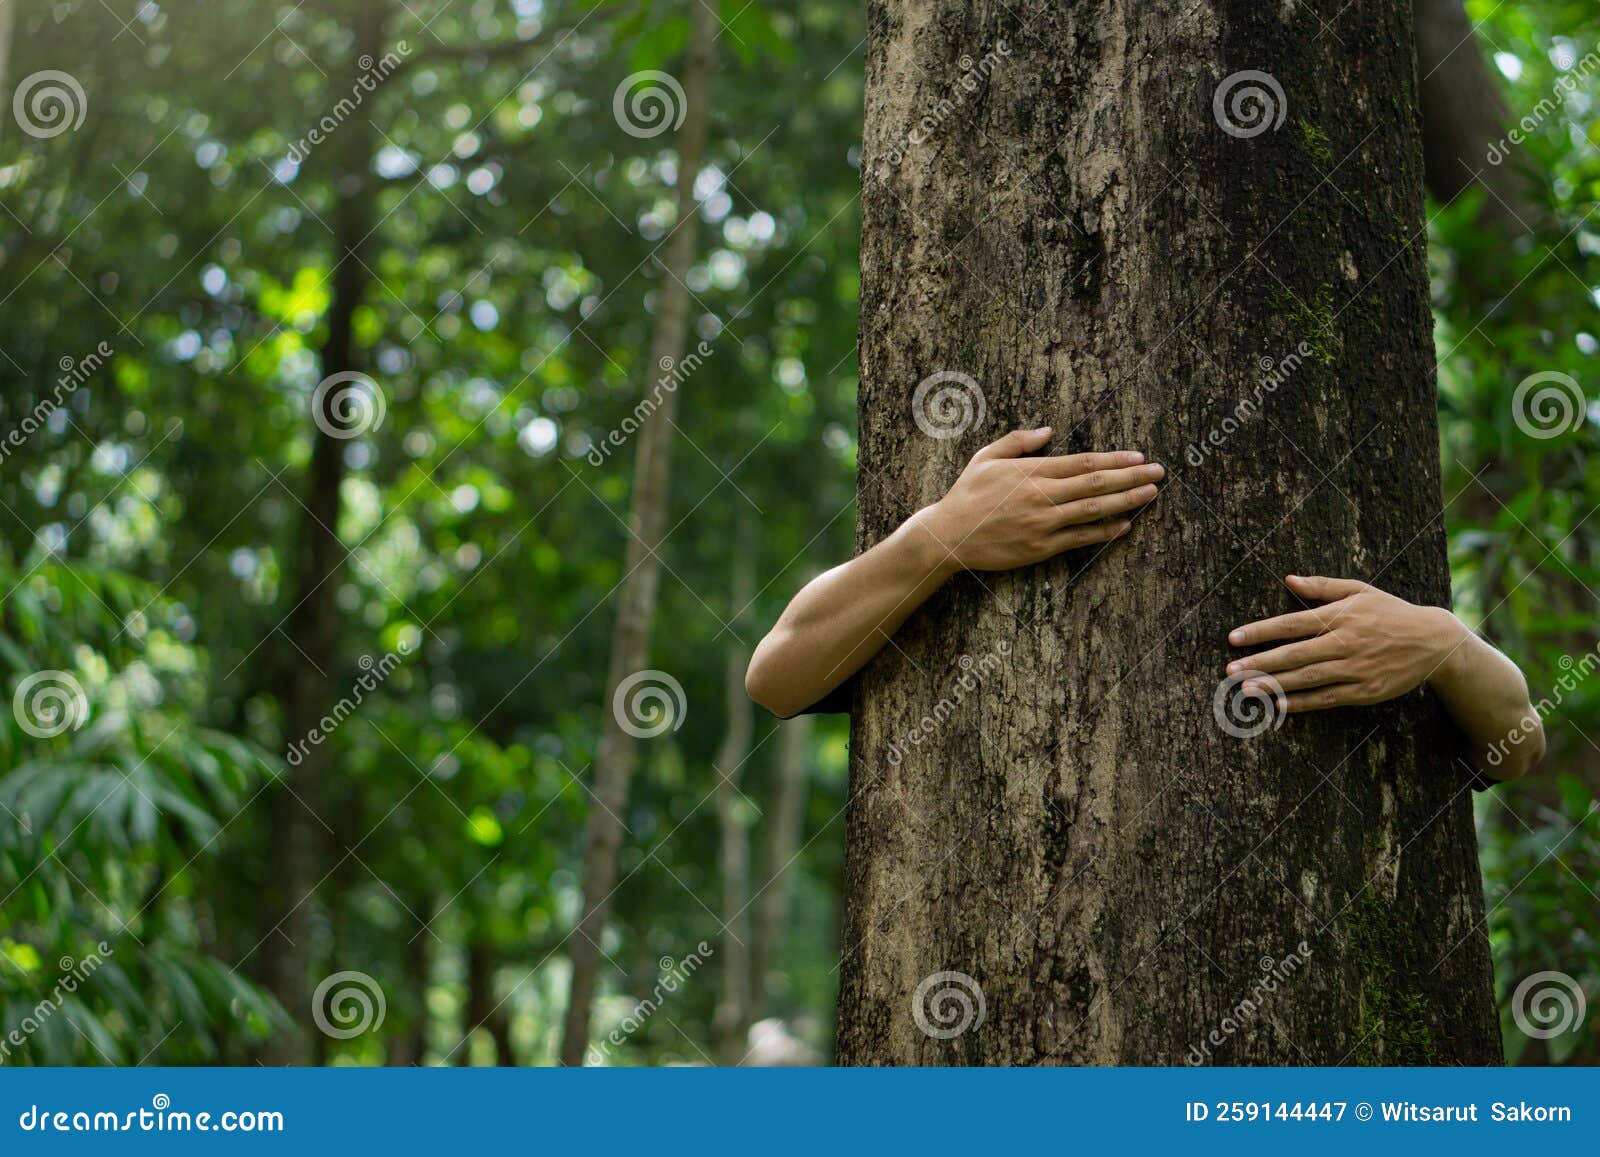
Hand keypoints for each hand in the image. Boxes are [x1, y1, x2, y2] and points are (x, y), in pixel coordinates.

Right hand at [912, 427, 1163, 573]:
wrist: (948, 536)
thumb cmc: (966, 494)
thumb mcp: (985, 457)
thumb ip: (1018, 441)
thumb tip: (1048, 431)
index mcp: (1030, 471)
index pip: (1082, 462)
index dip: (1114, 459)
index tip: (1138, 457)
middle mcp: (1041, 496)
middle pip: (1095, 483)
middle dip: (1131, 477)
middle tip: (1159, 472)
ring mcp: (1042, 523)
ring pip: (1093, 509)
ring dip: (1126, 501)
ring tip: (1151, 494)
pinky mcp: (1040, 548)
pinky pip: (1080, 539)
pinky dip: (1105, 532)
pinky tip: (1125, 525)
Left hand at [1225, 575, 1466, 711]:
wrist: (1434, 642)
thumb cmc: (1390, 612)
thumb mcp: (1360, 591)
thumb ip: (1323, 586)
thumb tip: (1289, 578)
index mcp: (1341, 616)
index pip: (1292, 624)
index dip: (1261, 631)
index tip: (1234, 638)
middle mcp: (1346, 643)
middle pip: (1295, 655)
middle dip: (1260, 662)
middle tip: (1230, 670)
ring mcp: (1356, 669)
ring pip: (1308, 678)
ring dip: (1275, 685)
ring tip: (1246, 689)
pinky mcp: (1365, 692)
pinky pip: (1328, 698)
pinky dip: (1303, 703)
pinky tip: (1279, 705)